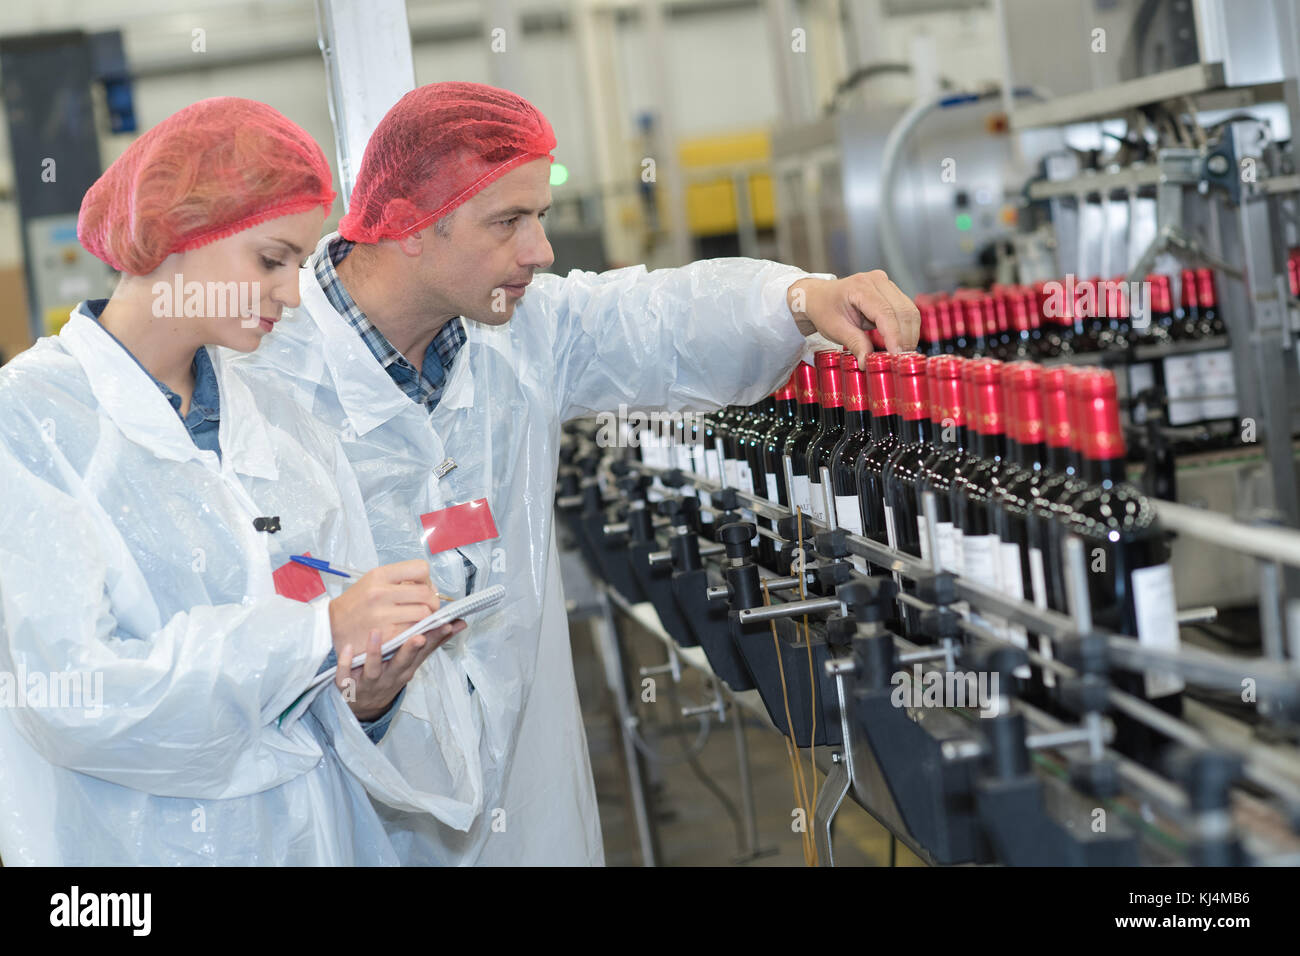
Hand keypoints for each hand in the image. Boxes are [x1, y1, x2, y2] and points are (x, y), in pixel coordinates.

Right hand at [328, 559, 439, 657]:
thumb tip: (429, 585)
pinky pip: (414, 630)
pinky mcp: (385, 635)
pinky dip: (418, 631)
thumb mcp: (372, 582)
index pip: (420, 569)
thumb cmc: (355, 603)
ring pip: (424, 613)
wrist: (330, 627)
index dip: (426, 579)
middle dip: (433, 601)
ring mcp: (383, 615)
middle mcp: (381, 593)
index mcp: (380, 575)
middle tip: (428, 607)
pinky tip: (411, 630)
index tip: (422, 587)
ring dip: (427, 618)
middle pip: (426, 593)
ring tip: (419, 619)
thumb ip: (399, 580)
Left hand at [336, 619, 466, 720]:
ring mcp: (370, 682)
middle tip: (418, 636)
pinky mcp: (349, 686)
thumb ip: (434, 642)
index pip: (424, 652)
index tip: (446, 624)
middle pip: (403, 663)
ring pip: (374, 669)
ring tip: (376, 632)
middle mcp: (391, 676)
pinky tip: (346, 647)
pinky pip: (345, 677)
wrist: (364, 705)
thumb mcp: (415, 661)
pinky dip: (345, 663)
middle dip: (411, 650)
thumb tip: (460, 623)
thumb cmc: (392, 675)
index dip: (436, 639)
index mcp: (408, 668)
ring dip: (375, 653)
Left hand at [786, 272, 920, 364]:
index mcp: (860, 287)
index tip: (896, 356)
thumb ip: (855, 344)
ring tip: (902, 354)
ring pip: (910, 311)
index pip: (885, 313)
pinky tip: (902, 344)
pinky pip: (907, 311)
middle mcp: (877, 281)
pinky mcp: (892, 292)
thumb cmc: (824, 310)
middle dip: (906, 338)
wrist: (819, 296)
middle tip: (902, 360)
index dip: (894, 336)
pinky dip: (907, 329)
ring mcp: (887, 284)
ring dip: (910, 334)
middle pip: (903, 311)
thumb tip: (867, 362)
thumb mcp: (835, 329)